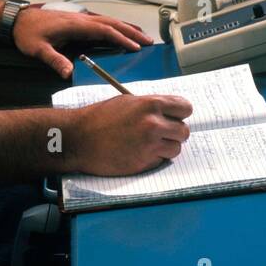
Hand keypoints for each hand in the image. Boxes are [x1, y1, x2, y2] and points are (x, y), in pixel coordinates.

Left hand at [11, 6, 153, 78]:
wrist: (18, 19)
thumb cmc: (27, 32)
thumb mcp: (37, 49)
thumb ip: (54, 60)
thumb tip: (68, 73)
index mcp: (75, 25)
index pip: (104, 31)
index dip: (121, 38)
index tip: (135, 46)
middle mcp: (81, 19)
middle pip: (112, 23)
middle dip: (132, 32)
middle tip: (149, 41)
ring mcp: (80, 17)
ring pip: (109, 20)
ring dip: (126, 27)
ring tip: (142, 36)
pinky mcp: (78, 19)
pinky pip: (102, 21)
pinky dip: (116, 26)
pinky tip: (120, 31)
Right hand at [62, 94, 192, 175]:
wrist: (80, 138)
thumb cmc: (99, 118)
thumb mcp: (127, 102)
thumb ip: (150, 106)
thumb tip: (168, 112)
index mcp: (151, 104)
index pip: (185, 108)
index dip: (181, 113)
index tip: (176, 117)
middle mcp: (154, 124)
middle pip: (184, 131)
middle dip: (174, 133)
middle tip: (162, 133)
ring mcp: (150, 145)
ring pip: (176, 148)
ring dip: (166, 147)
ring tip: (149, 144)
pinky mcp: (144, 163)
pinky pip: (161, 161)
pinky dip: (154, 158)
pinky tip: (139, 152)